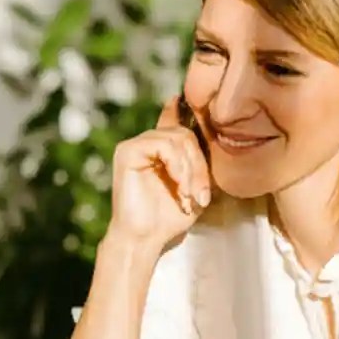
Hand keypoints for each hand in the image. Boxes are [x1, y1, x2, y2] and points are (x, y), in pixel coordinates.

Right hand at [106, 96, 211, 250]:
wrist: (145, 239)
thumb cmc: (169, 219)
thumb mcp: (195, 187)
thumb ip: (200, 163)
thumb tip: (210, 135)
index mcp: (161, 151)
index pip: (173, 120)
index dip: (181, 108)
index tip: (184, 99)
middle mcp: (147, 144)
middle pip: (186, 134)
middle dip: (200, 165)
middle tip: (201, 194)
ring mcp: (136, 146)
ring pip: (178, 138)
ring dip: (191, 169)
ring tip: (189, 194)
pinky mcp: (127, 151)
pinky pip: (163, 145)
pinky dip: (177, 166)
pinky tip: (179, 186)